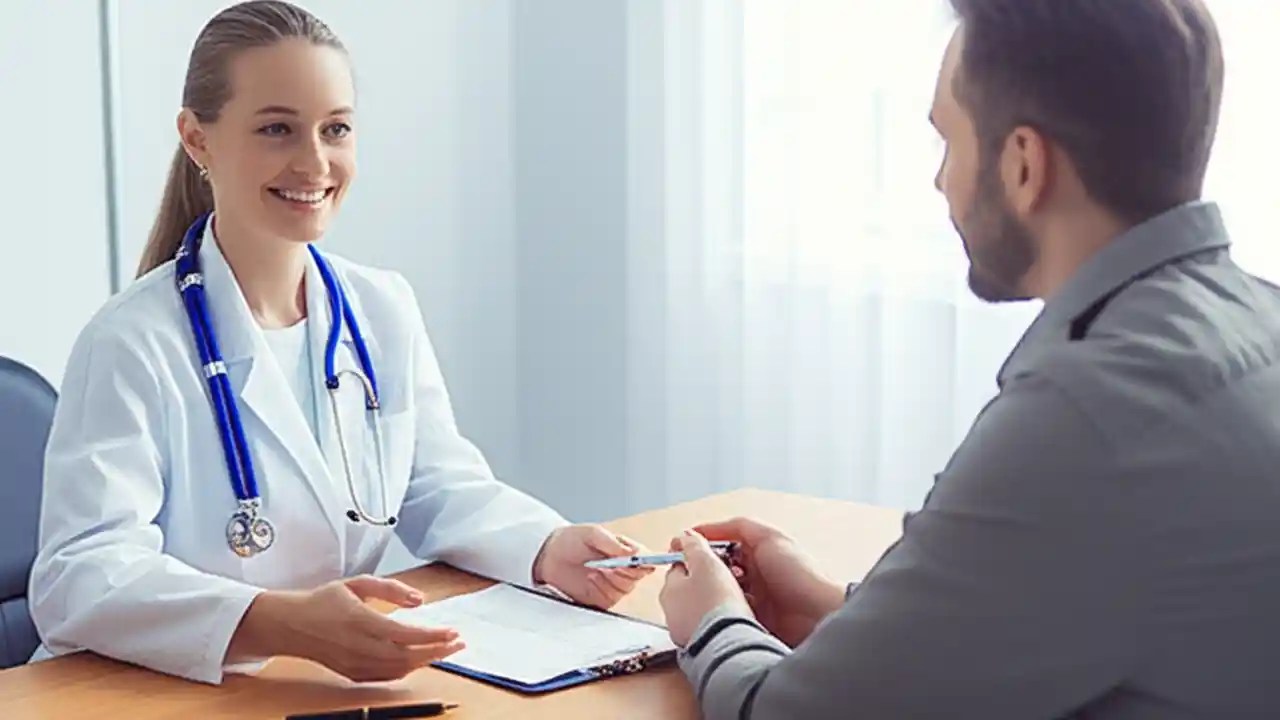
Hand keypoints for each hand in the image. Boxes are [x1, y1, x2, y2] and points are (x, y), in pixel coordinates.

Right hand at [229, 575, 463, 682]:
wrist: (291, 625)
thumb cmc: (323, 601)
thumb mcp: (357, 583)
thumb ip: (391, 588)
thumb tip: (420, 600)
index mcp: (360, 620)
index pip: (405, 634)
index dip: (433, 636)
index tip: (453, 632)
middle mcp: (358, 646)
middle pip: (407, 656)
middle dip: (437, 651)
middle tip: (458, 644)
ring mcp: (355, 664)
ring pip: (399, 669)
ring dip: (426, 661)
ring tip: (445, 650)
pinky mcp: (352, 674)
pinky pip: (387, 677)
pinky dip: (408, 669)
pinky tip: (420, 659)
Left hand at [532, 524, 652, 607]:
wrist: (546, 557)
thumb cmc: (570, 540)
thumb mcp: (591, 533)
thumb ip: (612, 543)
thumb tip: (633, 552)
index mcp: (625, 550)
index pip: (645, 557)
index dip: (646, 559)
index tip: (639, 560)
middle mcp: (623, 569)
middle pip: (639, 574)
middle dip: (628, 569)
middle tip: (613, 564)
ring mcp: (614, 585)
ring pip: (627, 587)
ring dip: (614, 578)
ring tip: (597, 568)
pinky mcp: (603, 599)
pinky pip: (612, 600)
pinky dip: (603, 589)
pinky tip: (591, 579)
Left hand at [659, 530, 752, 646]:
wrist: (726, 643)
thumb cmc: (716, 602)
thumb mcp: (706, 563)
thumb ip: (694, 546)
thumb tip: (685, 535)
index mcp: (669, 588)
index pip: (679, 566)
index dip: (698, 560)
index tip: (715, 561)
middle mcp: (670, 611)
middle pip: (689, 587)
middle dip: (707, 582)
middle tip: (729, 580)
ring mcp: (683, 630)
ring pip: (699, 607)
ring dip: (714, 602)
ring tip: (736, 601)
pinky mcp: (698, 646)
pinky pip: (708, 627)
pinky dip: (718, 621)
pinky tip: (733, 620)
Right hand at [696, 517, 844, 646]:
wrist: (819, 615)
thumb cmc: (799, 573)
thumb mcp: (770, 538)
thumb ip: (739, 527)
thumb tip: (707, 529)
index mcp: (758, 552)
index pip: (722, 544)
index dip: (701, 543)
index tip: (677, 545)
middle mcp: (754, 574)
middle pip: (718, 566)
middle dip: (702, 567)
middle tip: (684, 570)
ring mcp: (753, 598)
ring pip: (721, 589)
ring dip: (711, 587)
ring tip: (700, 588)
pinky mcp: (752, 620)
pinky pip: (729, 610)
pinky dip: (721, 607)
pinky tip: (713, 606)